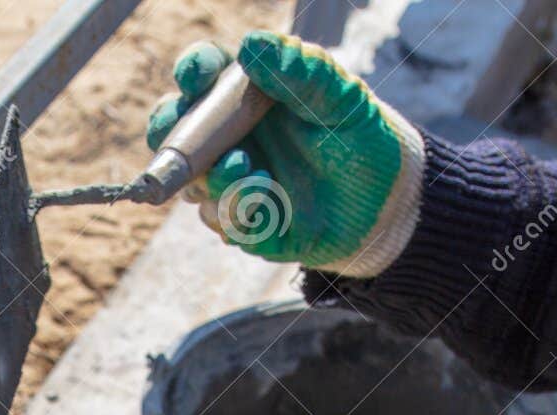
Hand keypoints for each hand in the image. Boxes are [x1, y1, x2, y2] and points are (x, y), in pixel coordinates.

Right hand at [149, 31, 422, 277]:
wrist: (385, 198)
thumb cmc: (358, 136)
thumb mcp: (339, 97)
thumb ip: (300, 70)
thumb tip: (251, 45)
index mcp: (243, 100)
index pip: (202, 79)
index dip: (192, 74)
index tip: (196, 77)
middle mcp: (227, 143)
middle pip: (177, 138)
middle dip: (171, 138)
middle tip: (182, 138)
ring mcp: (230, 187)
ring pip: (196, 185)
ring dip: (211, 176)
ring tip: (242, 166)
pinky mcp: (244, 227)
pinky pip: (227, 222)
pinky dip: (239, 209)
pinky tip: (266, 198)